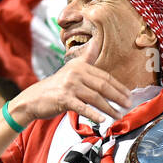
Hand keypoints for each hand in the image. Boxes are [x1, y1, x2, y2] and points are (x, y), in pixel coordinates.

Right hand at [10, 58, 130, 126]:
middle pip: (102, 86)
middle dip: (118, 97)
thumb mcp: (70, 68)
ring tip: (118, 115)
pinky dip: (94, 114)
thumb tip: (96, 41)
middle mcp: (75, 73)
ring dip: (109, 108)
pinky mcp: (64, 99)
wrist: (34, 98)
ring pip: (95, 98)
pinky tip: (102, 120)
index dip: (119, 86)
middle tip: (128, 105)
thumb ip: (85, 57)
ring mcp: (69, 86)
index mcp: (80, 65)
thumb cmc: (55, 86)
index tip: (129, 95)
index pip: (104, 76)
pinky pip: (83, 108)